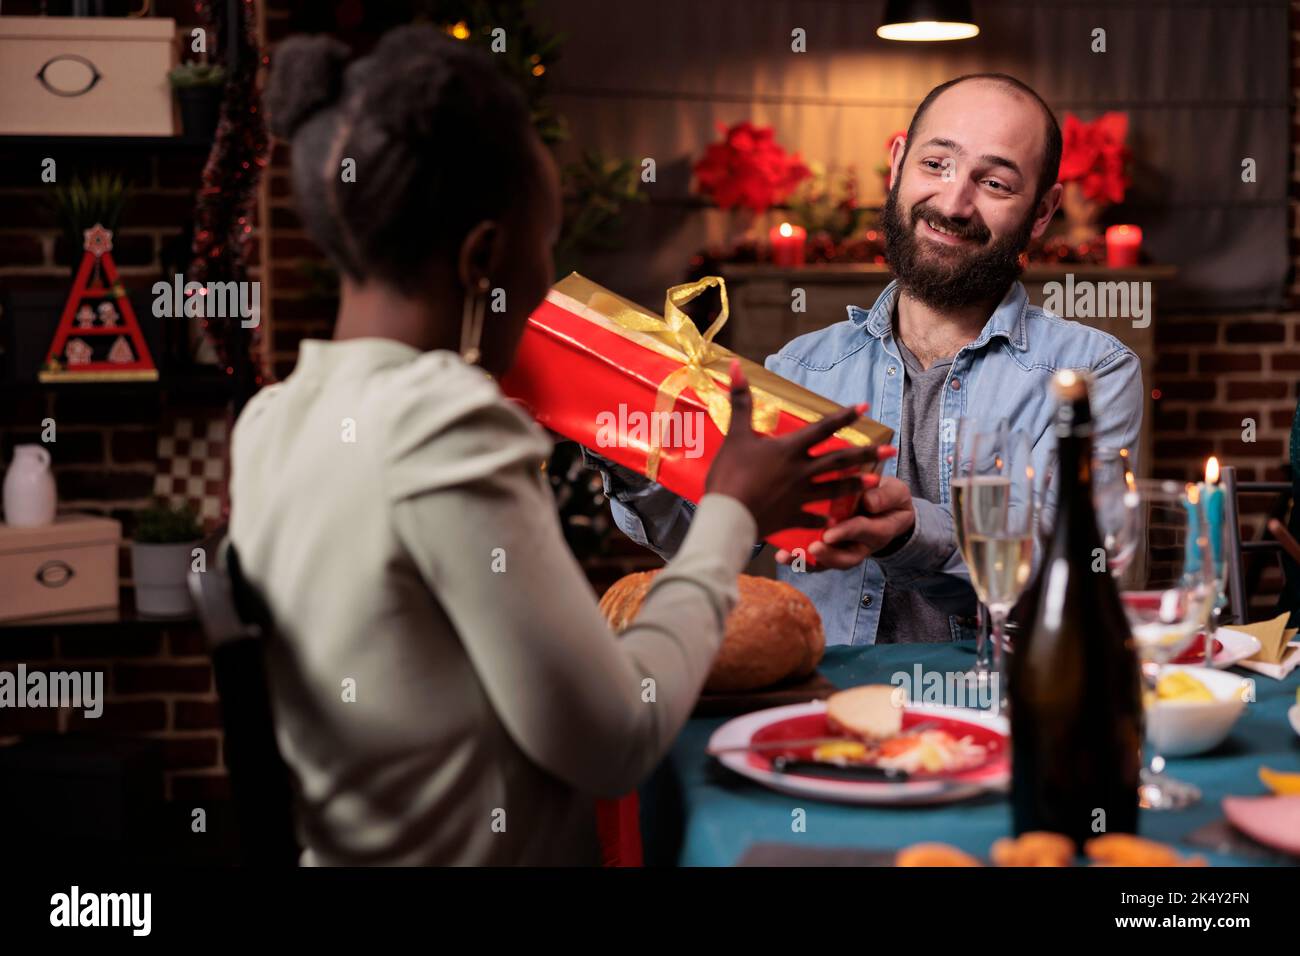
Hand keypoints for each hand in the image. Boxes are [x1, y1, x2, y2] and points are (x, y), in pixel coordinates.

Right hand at [705, 360, 894, 538]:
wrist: (727, 517)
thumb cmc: (730, 475)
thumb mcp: (735, 434)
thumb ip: (740, 401)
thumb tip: (737, 366)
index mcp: (789, 449)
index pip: (822, 429)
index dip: (844, 416)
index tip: (865, 408)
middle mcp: (801, 471)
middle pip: (839, 460)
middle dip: (867, 453)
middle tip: (891, 450)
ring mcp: (799, 496)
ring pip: (835, 489)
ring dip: (857, 484)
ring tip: (877, 481)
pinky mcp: (792, 517)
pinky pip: (813, 517)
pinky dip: (824, 519)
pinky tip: (835, 521)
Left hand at [774, 476, 914, 570]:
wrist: (886, 508)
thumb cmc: (887, 497)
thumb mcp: (894, 492)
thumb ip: (885, 496)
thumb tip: (868, 501)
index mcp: (880, 529)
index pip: (866, 532)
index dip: (848, 533)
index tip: (830, 534)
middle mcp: (862, 544)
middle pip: (846, 557)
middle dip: (828, 555)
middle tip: (812, 548)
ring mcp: (845, 549)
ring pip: (828, 563)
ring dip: (808, 561)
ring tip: (788, 556)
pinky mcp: (830, 548)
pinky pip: (816, 559)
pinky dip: (798, 559)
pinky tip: (781, 554)